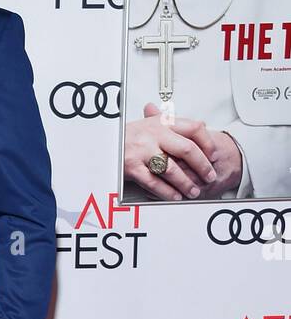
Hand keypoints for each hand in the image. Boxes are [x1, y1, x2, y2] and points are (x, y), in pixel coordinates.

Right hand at [124, 102, 238, 199]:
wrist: (104, 142)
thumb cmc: (129, 136)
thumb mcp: (151, 124)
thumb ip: (174, 126)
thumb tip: (200, 125)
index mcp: (162, 122)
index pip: (193, 128)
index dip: (207, 143)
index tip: (213, 155)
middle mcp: (154, 134)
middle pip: (187, 150)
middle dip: (202, 166)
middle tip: (209, 176)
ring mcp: (143, 151)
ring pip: (172, 169)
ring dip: (186, 183)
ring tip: (194, 191)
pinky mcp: (132, 167)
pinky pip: (154, 182)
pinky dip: (166, 192)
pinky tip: (175, 196)